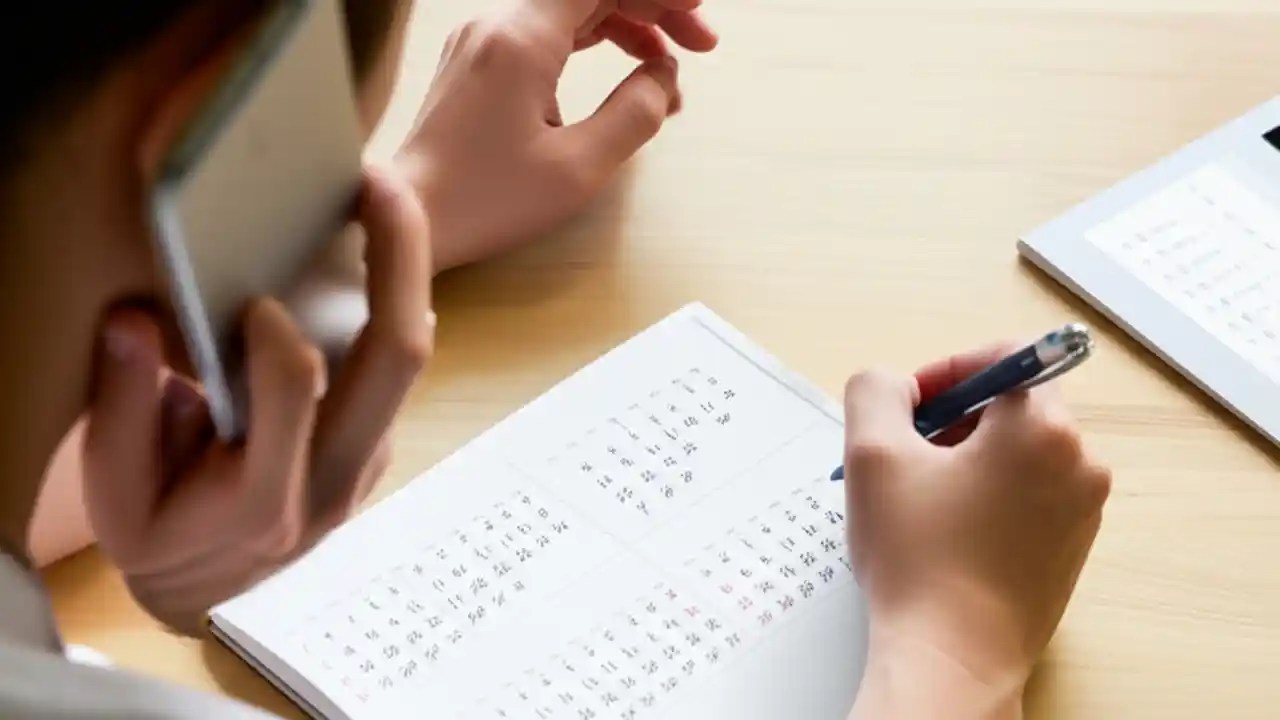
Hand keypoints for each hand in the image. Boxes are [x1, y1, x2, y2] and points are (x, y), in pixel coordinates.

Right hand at [82, 168, 432, 634]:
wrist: (211, 584)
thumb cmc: (158, 530)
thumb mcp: (115, 490)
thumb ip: (126, 407)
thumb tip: (137, 320)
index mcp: (263, 503)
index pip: (294, 394)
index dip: (276, 335)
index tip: (251, 295)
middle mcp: (335, 481)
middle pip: (396, 361)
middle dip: (396, 260)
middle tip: (379, 183)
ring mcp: (368, 461)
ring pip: (409, 358)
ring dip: (403, 270)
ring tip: (380, 193)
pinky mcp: (377, 440)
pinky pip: (395, 365)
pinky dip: (388, 298)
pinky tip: (371, 242)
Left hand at [395, 0, 716, 272]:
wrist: (409, 220)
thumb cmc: (485, 201)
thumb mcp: (579, 168)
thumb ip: (636, 113)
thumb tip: (664, 74)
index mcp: (522, 42)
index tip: (698, 16)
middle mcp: (496, 28)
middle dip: (652, 9)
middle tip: (702, 45)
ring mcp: (481, 44)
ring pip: (568, 12)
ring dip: (624, 28)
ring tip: (667, 69)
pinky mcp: (475, 67)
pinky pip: (544, 37)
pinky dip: (589, 48)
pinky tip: (618, 81)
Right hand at [842, 346, 1110, 718]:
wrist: (951, 659)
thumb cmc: (919, 562)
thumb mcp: (873, 454)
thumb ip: (876, 390)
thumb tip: (894, 386)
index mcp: (1043, 430)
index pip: (1008, 356)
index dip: (949, 369)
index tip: (913, 404)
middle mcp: (1079, 465)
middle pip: (1015, 405)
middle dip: (954, 417)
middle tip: (905, 450)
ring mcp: (1082, 511)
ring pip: (1020, 452)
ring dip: (968, 457)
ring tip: (918, 496)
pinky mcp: (1070, 549)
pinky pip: (1030, 495)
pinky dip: (987, 495)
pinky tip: (944, 529)